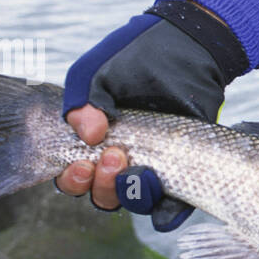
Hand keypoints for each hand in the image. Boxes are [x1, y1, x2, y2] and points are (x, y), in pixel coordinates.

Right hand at [54, 0, 247, 230]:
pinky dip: (166, 211)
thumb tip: (88, 134)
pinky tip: (161, 199)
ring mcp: (153, 168)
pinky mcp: (184, 171)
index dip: (72, 180)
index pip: (75, 178)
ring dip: (130, 192)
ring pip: (135, 202)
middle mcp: (120, 161)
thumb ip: (83, 102)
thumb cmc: (135, 59)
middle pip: (101, 196)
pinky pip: (172, 205)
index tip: (82, 163)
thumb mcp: (97, 75)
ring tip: (136, 164)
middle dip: (101, 184)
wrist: (185, 46)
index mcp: (93, 144)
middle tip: (114, 155)